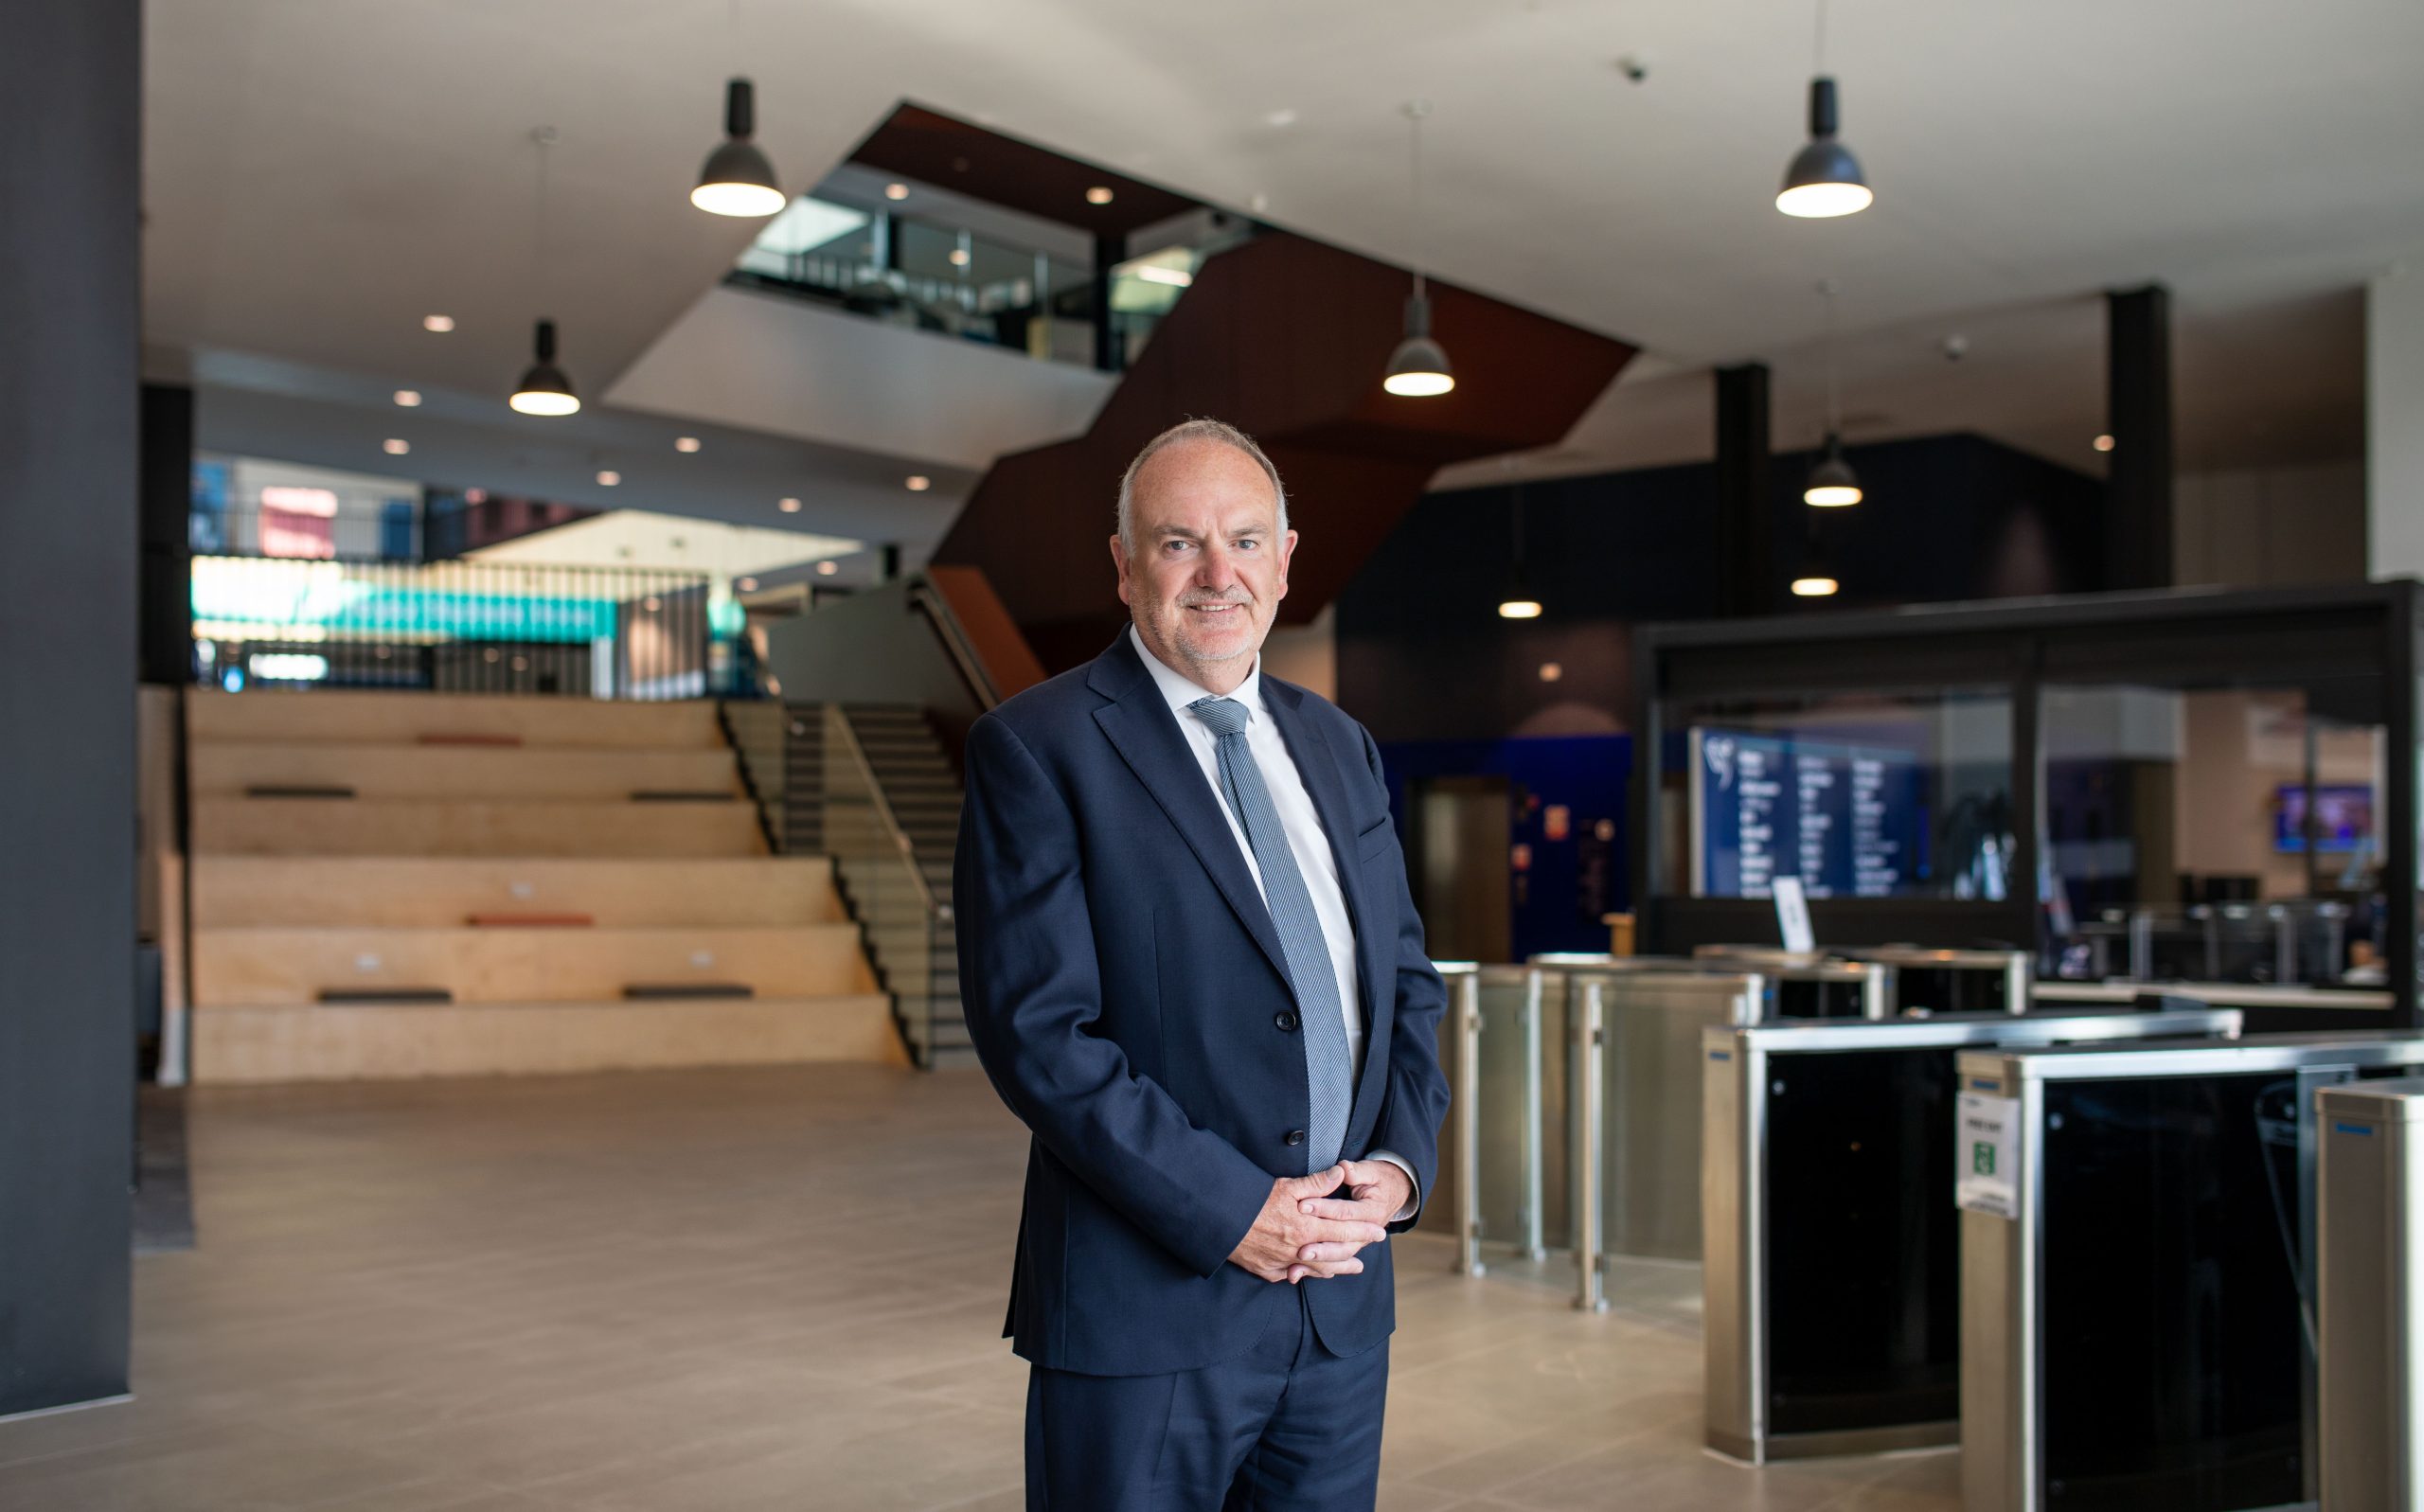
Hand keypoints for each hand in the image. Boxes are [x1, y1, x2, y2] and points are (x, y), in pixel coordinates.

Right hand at [1228, 1165, 1387, 1283]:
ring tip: (1349, 1269)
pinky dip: (1306, 1274)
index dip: (1364, 1232)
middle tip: (1367, 1257)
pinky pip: (1292, 1275)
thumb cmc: (1253, 1201)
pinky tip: (1312, 1273)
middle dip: (1353, 1255)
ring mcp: (1282, 1262)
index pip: (1343, 1231)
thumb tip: (1341, 1173)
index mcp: (1307, 1227)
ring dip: (1335, 1269)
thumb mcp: (1287, 1186)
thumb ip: (1317, 1183)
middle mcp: (1298, 1249)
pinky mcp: (1266, 1269)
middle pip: (1334, 1256)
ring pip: (1315, 1269)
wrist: (1220, 1221)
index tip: (1380, 1232)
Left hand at [1289, 1160, 1411, 1278]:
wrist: (1397, 1191)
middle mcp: (1368, 1231)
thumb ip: (1357, 1171)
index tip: (1302, 1205)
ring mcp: (1360, 1241)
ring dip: (1319, 1262)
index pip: (1345, 1212)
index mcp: (1372, 1211)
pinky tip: (1299, 1272)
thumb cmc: (1380, 1180)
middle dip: (1320, 1246)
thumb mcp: (1372, 1171)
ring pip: (1340, 1256)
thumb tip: (1343, 1169)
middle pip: (1342, 1242)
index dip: (1323, 1208)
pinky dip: (1318, 1269)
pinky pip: (1336, 1262)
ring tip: (1299, 1263)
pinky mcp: (1351, 1246)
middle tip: (1300, 1249)